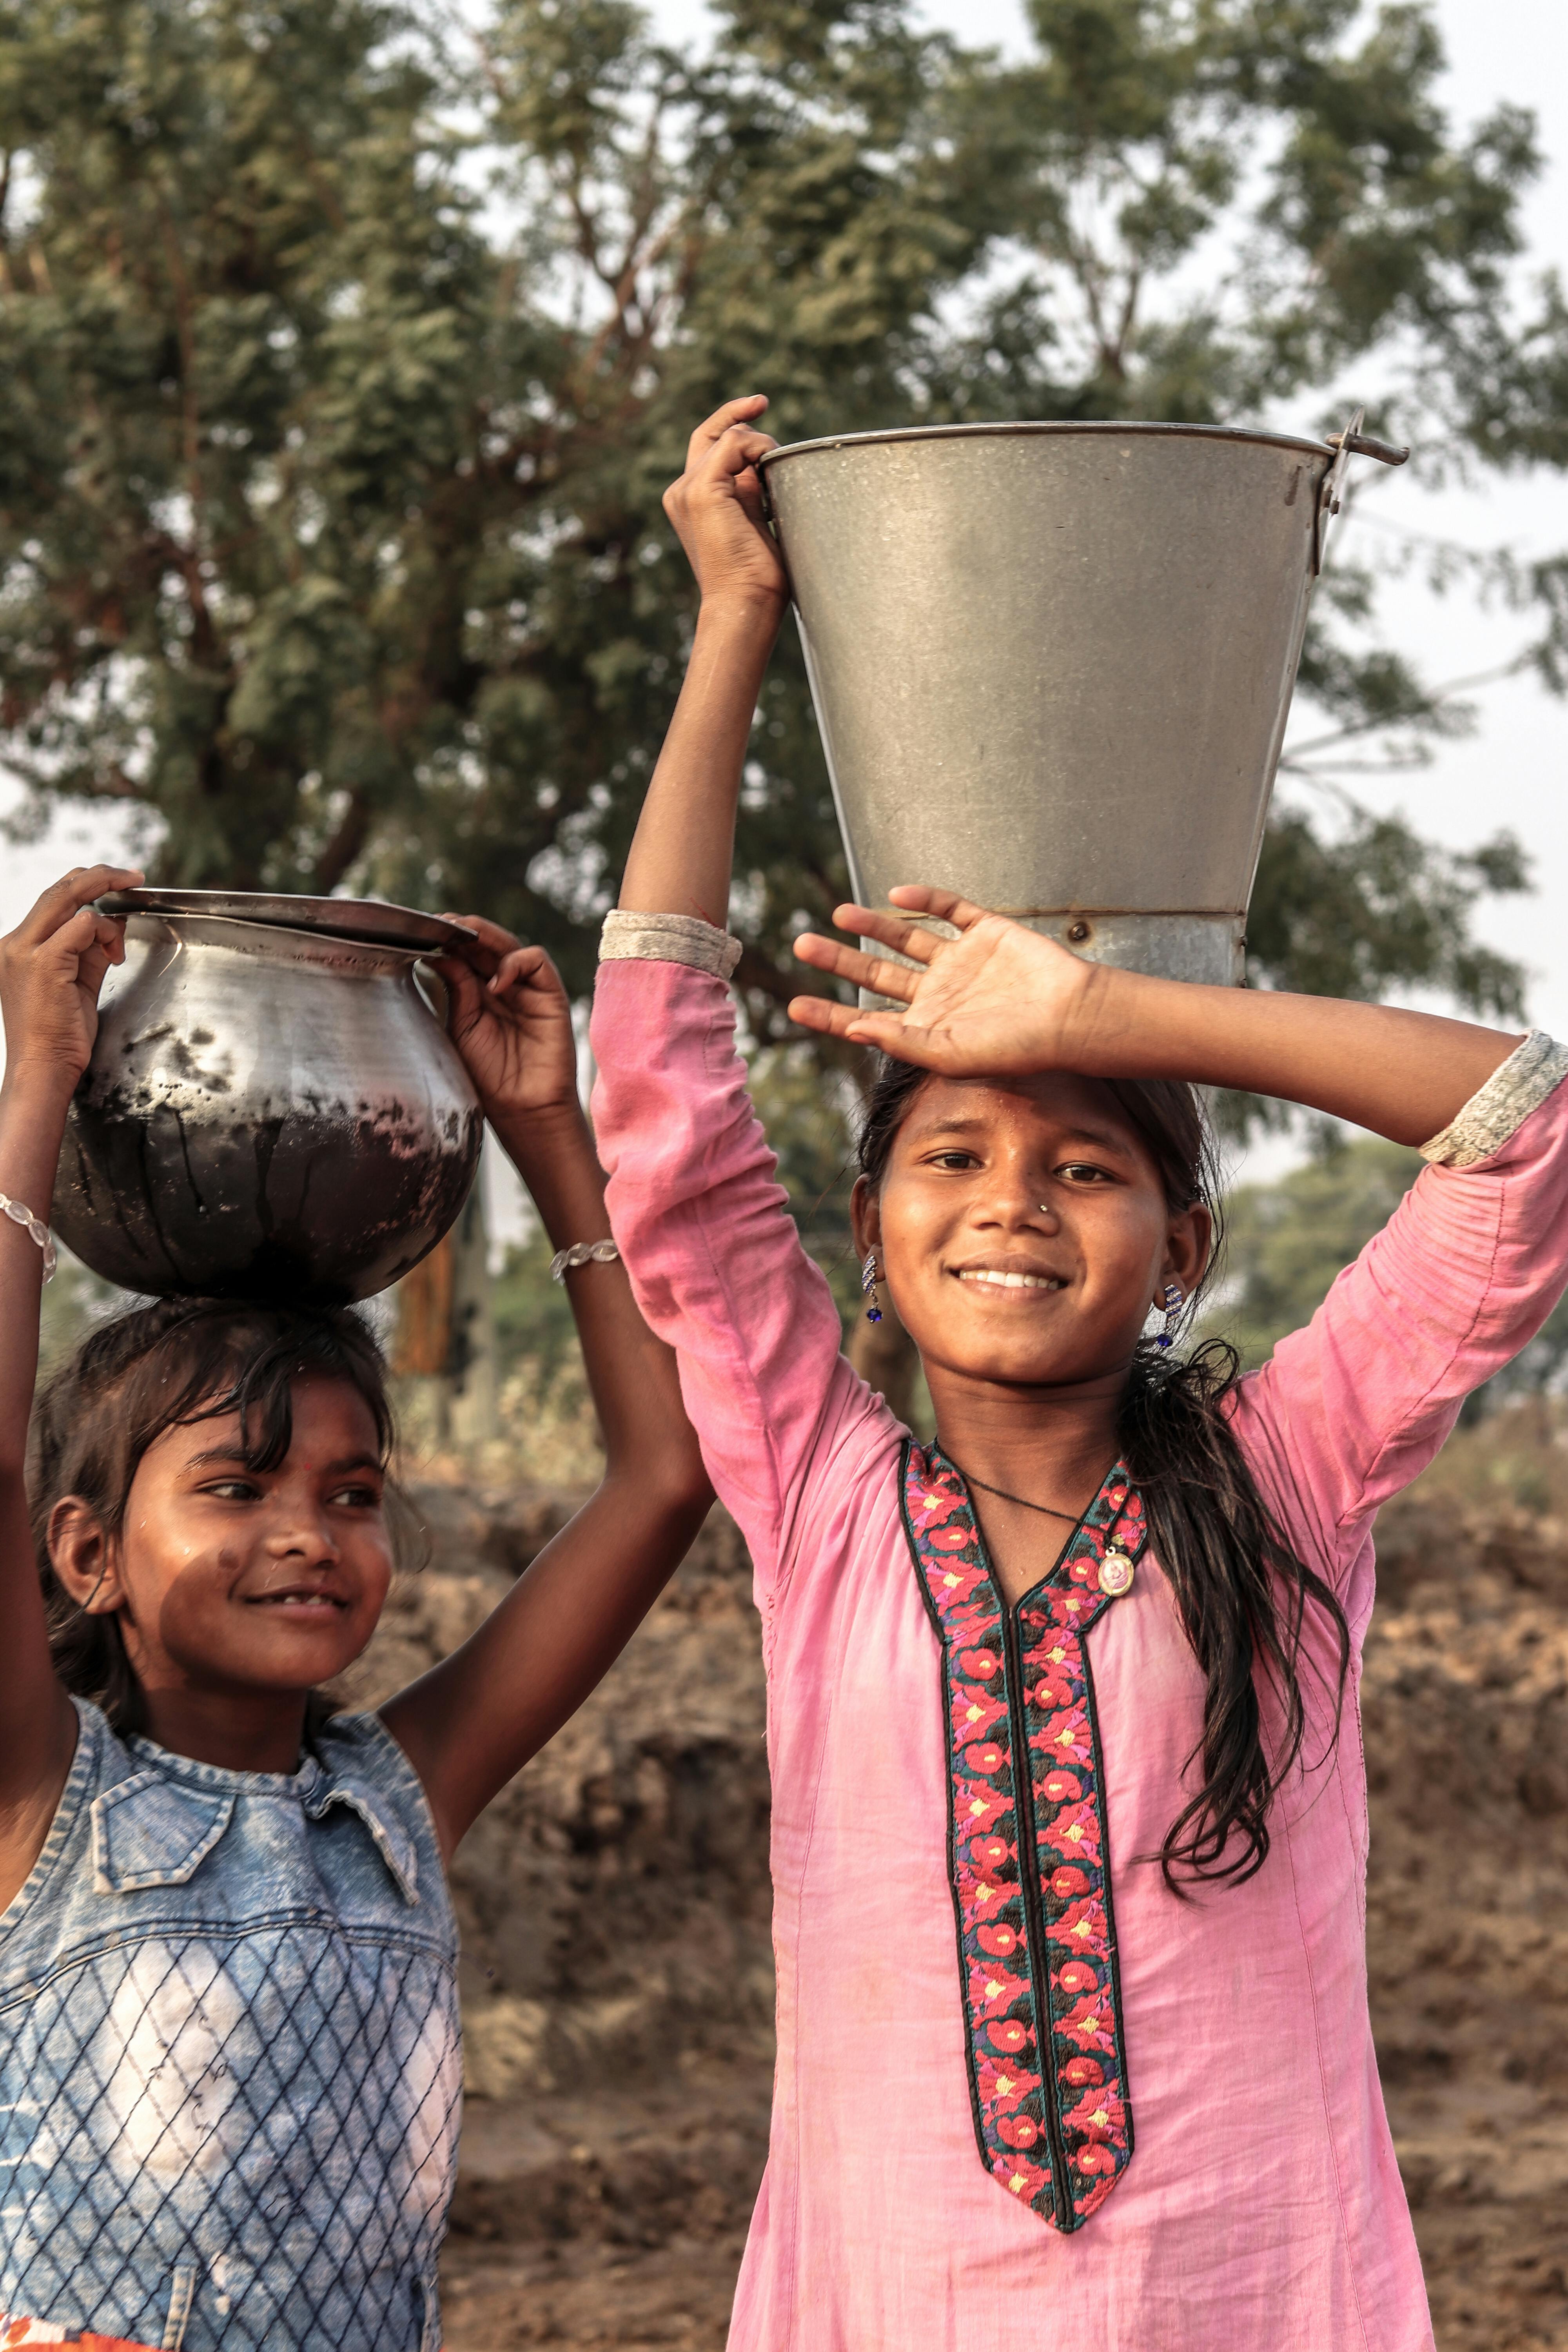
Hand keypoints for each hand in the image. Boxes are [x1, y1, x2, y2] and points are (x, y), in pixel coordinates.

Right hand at [0, 865, 143, 1097]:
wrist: (43, 1067)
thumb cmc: (59, 1034)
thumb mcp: (78, 983)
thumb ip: (91, 951)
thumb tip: (113, 925)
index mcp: (18, 946)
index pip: (53, 899)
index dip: (88, 885)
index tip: (119, 884)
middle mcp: (16, 942)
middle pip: (60, 889)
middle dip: (102, 877)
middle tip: (134, 877)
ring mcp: (25, 950)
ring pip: (71, 900)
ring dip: (108, 913)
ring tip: (119, 942)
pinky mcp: (43, 961)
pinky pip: (83, 925)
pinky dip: (106, 933)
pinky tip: (115, 956)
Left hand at [433, 917, 581, 1132]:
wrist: (521, 1109)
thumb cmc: (488, 1076)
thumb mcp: (460, 1027)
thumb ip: (456, 988)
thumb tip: (439, 952)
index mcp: (476, 994)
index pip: (463, 955)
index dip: (446, 940)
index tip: (424, 931)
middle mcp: (502, 987)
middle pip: (484, 945)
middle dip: (463, 930)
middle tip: (441, 922)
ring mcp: (526, 989)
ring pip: (509, 945)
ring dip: (486, 935)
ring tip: (463, 935)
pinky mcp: (550, 995)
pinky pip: (537, 961)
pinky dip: (515, 963)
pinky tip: (496, 983)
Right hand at [663, 395, 788, 613]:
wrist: (744, 602)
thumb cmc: (756, 574)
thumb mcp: (753, 518)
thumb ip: (749, 487)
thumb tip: (762, 460)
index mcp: (691, 499)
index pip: (706, 445)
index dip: (731, 422)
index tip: (758, 407)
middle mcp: (681, 490)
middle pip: (708, 432)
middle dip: (737, 413)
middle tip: (762, 401)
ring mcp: (687, 489)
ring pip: (726, 436)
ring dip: (760, 445)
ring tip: (778, 473)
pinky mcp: (700, 490)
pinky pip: (732, 444)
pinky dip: (757, 447)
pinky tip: (771, 467)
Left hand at [787, 886, 1102, 1073]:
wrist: (1070, 1016)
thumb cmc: (1016, 1047)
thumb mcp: (951, 1054)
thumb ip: (901, 1041)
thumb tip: (854, 1029)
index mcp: (927, 1026)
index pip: (867, 1019)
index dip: (831, 1014)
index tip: (793, 1006)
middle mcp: (939, 993)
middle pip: (877, 973)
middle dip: (839, 960)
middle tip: (801, 944)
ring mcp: (962, 961)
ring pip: (905, 938)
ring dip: (872, 925)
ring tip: (837, 914)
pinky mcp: (987, 931)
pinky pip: (950, 909)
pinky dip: (924, 898)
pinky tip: (896, 894)